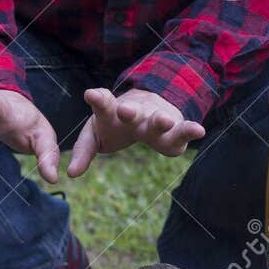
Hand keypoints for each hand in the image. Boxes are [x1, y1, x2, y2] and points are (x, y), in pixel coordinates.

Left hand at [66, 88, 205, 177]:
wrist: (149, 106)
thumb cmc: (115, 125)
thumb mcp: (95, 135)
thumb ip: (83, 151)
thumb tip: (69, 174)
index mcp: (110, 112)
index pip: (103, 106)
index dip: (98, 100)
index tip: (90, 93)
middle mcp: (134, 113)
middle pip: (132, 112)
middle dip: (129, 111)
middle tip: (125, 110)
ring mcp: (155, 119)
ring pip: (157, 120)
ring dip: (160, 121)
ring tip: (164, 121)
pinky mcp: (174, 131)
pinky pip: (181, 132)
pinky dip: (189, 130)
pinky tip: (199, 130)